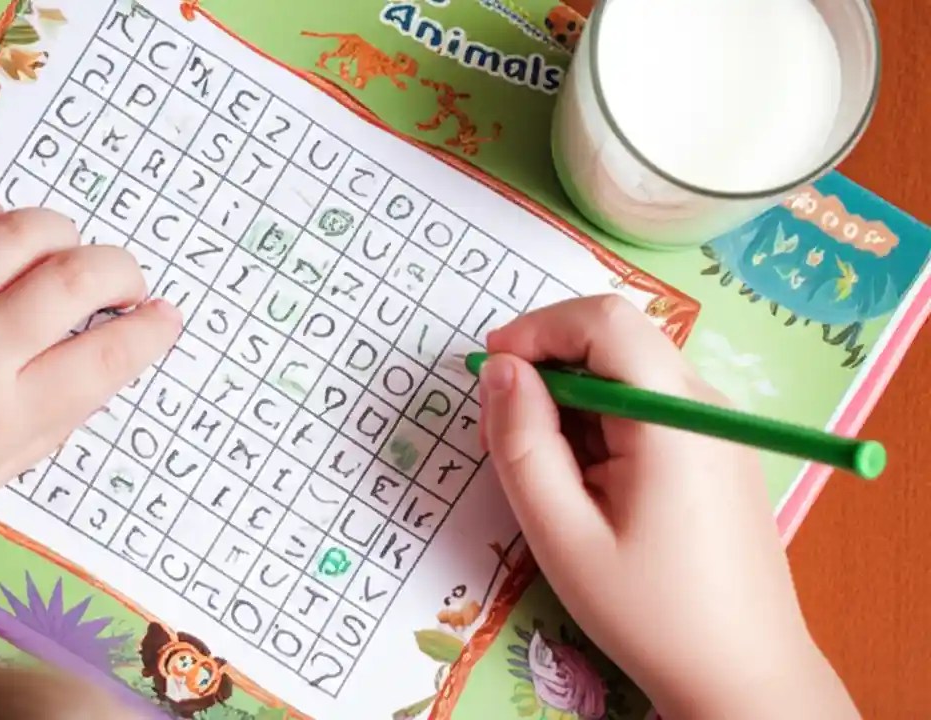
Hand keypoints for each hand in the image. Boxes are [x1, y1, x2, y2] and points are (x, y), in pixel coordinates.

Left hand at [0, 194, 180, 547]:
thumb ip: (44, 428)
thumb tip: (94, 376)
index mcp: (8, 414)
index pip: (107, 357)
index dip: (150, 331)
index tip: (164, 319)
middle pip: (78, 279)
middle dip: (122, 271)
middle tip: (124, 282)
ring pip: (24, 233)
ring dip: (63, 234)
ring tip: (65, 252)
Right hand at [479, 296, 855, 718]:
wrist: (742, 677)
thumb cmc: (648, 612)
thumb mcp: (562, 532)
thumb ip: (523, 442)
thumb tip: (499, 369)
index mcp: (673, 416)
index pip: (603, 321)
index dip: (536, 329)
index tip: (488, 372)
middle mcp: (705, 405)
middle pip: (614, 344)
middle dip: (546, 371)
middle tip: (502, 437)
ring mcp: (717, 428)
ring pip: (626, 377)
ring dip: (570, 404)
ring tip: (543, 477)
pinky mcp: (715, 452)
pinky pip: (646, 410)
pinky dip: (600, 428)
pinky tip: (584, 488)